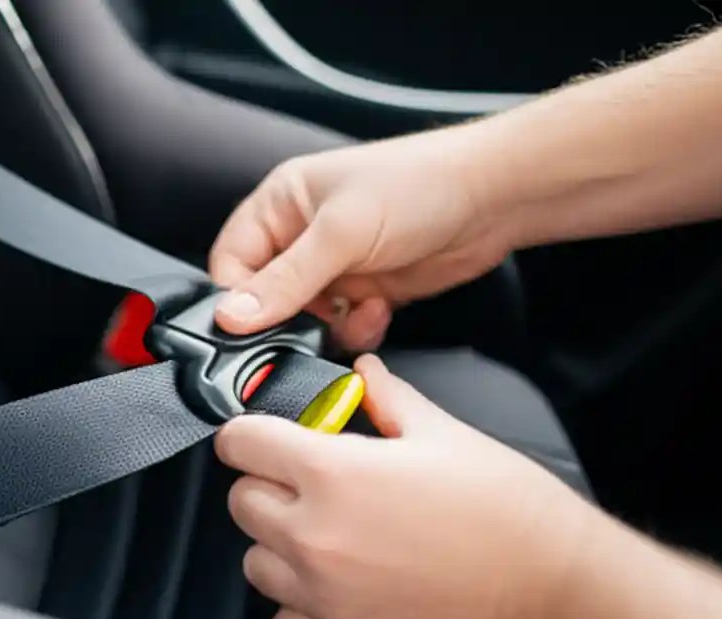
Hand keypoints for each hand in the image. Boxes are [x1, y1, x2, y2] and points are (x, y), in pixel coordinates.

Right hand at [209, 128, 516, 349]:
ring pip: (303, 320)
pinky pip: (341, 328)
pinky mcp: (365, 290)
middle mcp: (301, 235)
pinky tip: (380, 311)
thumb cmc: (418, 185)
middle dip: (286, 320)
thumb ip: (284, 280)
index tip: (250, 328)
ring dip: (326, 329)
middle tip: (307, 329)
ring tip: (357, 312)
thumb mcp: (340, 234)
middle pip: (264, 298)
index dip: (235, 299)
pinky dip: (357, 331)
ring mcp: (334, 266)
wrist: (492, 198)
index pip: (230, 262)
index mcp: (280, 204)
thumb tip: (230, 315)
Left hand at [214, 355, 600, 618]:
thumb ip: (388, 399)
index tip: (265, 437)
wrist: (557, 594)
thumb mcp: (445, 434)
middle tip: (312, 484)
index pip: (241, 443)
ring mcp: (325, 597)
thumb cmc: (510, 514)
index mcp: (334, 474)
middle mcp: (316, 537)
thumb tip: (363, 375)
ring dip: (281, 546)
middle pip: (241, 502)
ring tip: (331, 536)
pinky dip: (300, 607)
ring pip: (257, 563)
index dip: (253, 433)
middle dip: (270, 485)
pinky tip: (337, 587)